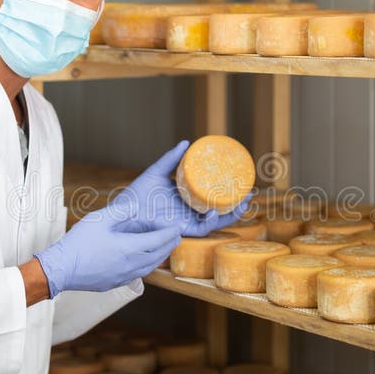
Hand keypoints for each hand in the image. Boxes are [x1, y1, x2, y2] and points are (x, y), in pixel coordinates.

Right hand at [35, 206, 180, 295]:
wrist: (61, 269)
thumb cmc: (78, 243)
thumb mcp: (100, 219)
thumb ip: (122, 211)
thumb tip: (138, 207)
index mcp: (130, 248)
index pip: (159, 240)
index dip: (171, 232)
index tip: (178, 226)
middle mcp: (131, 265)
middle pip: (159, 255)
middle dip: (170, 244)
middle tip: (176, 235)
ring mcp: (125, 276)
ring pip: (151, 266)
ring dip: (160, 256)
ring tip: (164, 247)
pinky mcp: (117, 283)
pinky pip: (140, 274)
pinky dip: (148, 265)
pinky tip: (144, 259)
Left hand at [113, 140, 251, 237]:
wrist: (125, 212)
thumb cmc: (137, 194)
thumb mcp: (157, 172)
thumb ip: (171, 159)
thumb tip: (187, 143)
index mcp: (186, 199)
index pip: (211, 196)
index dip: (227, 191)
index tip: (241, 179)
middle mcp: (190, 212)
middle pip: (219, 210)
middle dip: (237, 204)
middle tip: (249, 191)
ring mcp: (188, 222)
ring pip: (216, 221)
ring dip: (231, 214)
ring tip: (243, 201)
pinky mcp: (182, 231)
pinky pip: (202, 229)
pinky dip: (211, 221)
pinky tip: (215, 212)